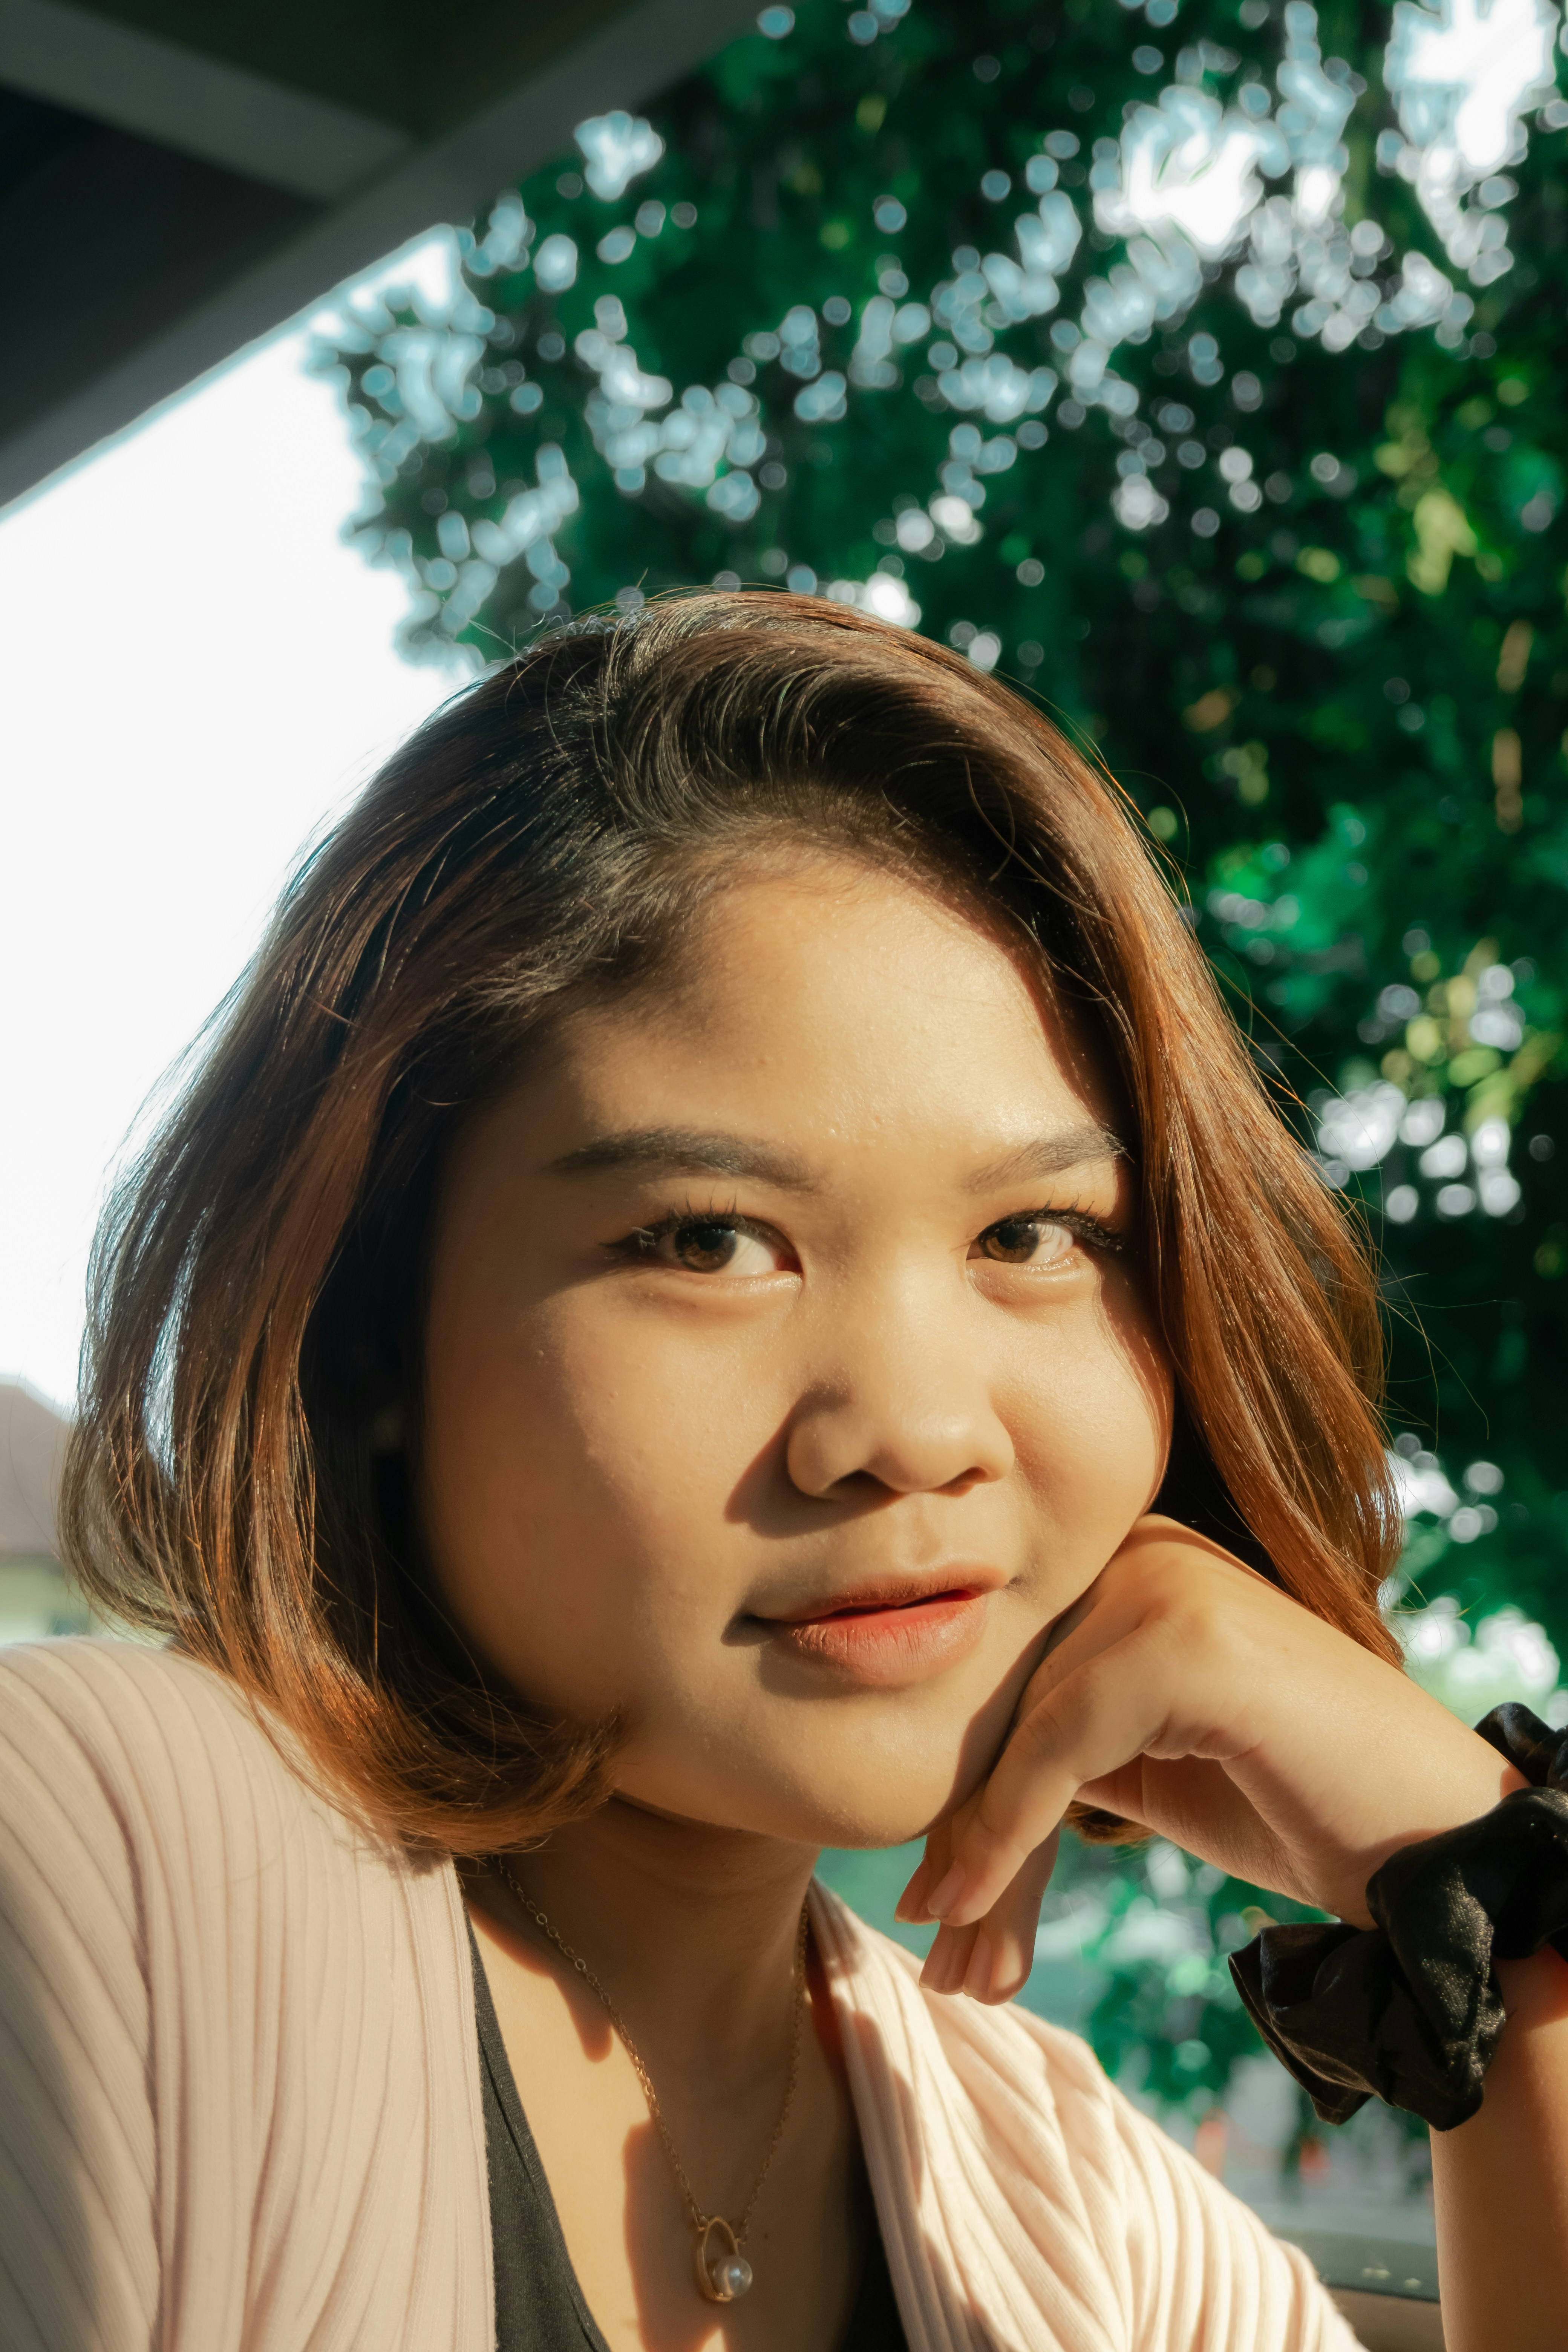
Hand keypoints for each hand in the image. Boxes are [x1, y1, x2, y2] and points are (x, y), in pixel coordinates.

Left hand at [898, 1515, 1523, 2003]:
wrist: (1431, 1846)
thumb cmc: (1292, 1803)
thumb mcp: (1142, 1762)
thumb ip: (1049, 1746)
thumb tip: (923, 1811)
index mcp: (1125, 1558)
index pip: (1010, 1678)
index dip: (967, 1795)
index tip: (930, 1902)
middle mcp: (1139, 1547)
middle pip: (1008, 1704)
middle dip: (970, 1838)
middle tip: (939, 1952)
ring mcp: (1164, 1579)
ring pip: (1021, 1729)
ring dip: (983, 1861)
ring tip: (962, 1969)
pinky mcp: (1182, 1635)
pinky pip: (1058, 1742)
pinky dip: (1009, 1835)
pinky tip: (973, 1911)